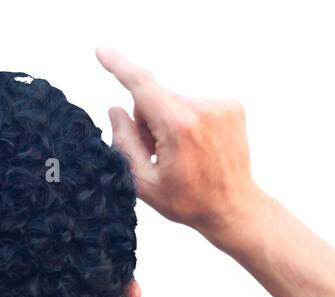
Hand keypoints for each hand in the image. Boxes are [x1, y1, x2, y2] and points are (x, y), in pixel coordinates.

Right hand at [97, 48, 267, 243]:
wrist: (233, 207)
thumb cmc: (187, 201)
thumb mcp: (143, 182)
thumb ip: (124, 142)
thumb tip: (116, 109)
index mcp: (179, 127)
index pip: (142, 86)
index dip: (119, 66)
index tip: (102, 52)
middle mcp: (202, 108)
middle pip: (155, 98)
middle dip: (147, 120)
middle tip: (157, 154)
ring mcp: (220, 105)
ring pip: (173, 101)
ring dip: (167, 122)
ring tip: (179, 154)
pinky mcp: (231, 106)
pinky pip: (192, 104)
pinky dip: (186, 121)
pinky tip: (195, 146)